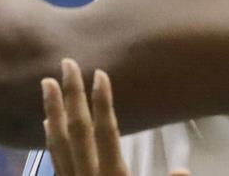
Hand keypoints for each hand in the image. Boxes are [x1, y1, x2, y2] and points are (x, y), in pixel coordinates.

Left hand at [41, 59, 190, 175]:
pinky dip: (49, 138)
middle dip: (71, 96)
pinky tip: (47, 124)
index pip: (106, 133)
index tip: (100, 74)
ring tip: (45, 85)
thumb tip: (183, 172)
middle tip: (65, 64)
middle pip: (77, 131)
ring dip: (52, 112)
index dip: (104, 103)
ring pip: (58, 144)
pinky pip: (55, 161)